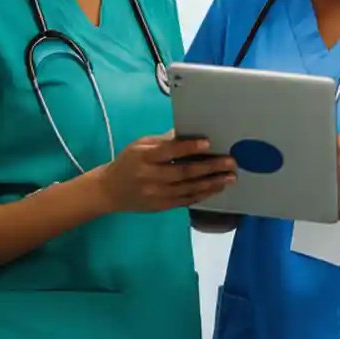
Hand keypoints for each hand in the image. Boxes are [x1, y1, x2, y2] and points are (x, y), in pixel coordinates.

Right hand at [94, 134, 235, 213]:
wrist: (109, 191)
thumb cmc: (128, 162)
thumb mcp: (141, 145)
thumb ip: (164, 141)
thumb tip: (191, 132)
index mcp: (144, 157)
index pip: (169, 151)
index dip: (189, 147)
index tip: (208, 143)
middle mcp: (150, 177)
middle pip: (183, 172)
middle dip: (210, 167)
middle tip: (230, 162)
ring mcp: (156, 194)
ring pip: (188, 189)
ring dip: (212, 183)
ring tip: (230, 178)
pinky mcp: (161, 206)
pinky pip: (186, 200)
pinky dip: (202, 194)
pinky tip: (216, 188)